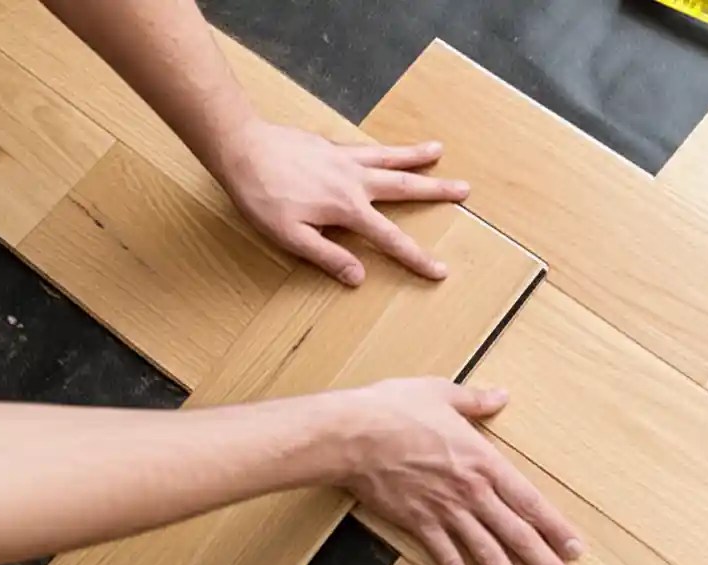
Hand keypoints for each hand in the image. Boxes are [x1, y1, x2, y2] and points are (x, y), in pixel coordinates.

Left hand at [217, 120, 469, 285]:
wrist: (242, 149)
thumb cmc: (262, 196)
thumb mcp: (291, 237)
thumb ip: (328, 257)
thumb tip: (359, 276)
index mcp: (348, 209)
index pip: (391, 239)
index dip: (417, 257)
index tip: (440, 270)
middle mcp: (355, 181)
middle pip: (405, 186)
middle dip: (436, 190)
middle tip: (465, 189)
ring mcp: (344, 159)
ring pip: (389, 158)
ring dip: (416, 155)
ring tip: (439, 149)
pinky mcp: (331, 145)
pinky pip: (367, 147)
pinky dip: (383, 148)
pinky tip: (388, 148)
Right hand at [336, 378, 583, 564]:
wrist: (353, 433)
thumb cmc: (394, 409)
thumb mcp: (442, 393)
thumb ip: (476, 401)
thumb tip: (501, 395)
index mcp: (484, 461)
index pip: (530, 501)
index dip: (555, 528)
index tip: (576, 551)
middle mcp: (472, 492)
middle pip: (518, 535)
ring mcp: (447, 512)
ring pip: (488, 556)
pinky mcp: (420, 525)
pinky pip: (447, 563)